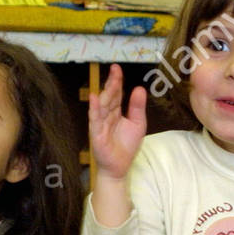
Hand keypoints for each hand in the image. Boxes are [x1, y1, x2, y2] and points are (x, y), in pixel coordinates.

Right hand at [88, 63, 147, 180]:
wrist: (119, 167)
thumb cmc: (127, 146)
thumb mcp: (138, 123)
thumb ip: (137, 107)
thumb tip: (139, 88)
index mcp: (116, 112)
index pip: (116, 93)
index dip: (117, 81)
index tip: (117, 68)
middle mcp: (107, 115)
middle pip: (109, 96)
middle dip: (112, 83)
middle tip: (115, 70)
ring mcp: (100, 123)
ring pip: (102, 105)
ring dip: (105, 92)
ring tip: (110, 81)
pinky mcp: (96, 133)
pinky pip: (95, 119)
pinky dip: (94, 108)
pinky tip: (94, 98)